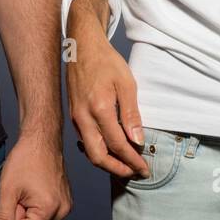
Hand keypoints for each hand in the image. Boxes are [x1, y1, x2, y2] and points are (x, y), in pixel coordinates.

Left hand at [0, 132, 72, 219]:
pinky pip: (48, 216)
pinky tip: (35, 190)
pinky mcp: (66, 201)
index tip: (16, 199)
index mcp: (49, 209)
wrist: (41, 140)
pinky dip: (38, 208)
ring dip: (30, 213)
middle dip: (23, 218)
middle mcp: (62, 211)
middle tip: (21, 194)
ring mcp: (66, 206)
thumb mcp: (8, 189)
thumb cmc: (24, 160)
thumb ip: (3, 218)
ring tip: (28, 191)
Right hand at [66, 9, 149, 180]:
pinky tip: (111, 150)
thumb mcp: (126, 83)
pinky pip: (85, 141)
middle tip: (135, 172)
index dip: (133, 160)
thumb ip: (131, 114)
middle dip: (118, 169)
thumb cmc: (106, 62)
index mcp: (99, 109)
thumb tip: (138, 140)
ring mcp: (76, 118)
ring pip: (90, 151)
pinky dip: (99, 151)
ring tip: (126, 164)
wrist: (82, 47)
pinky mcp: (74, 116)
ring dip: (108, 162)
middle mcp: (83, 118)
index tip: (145, 168)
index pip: (118, 145)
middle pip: (98, 156)